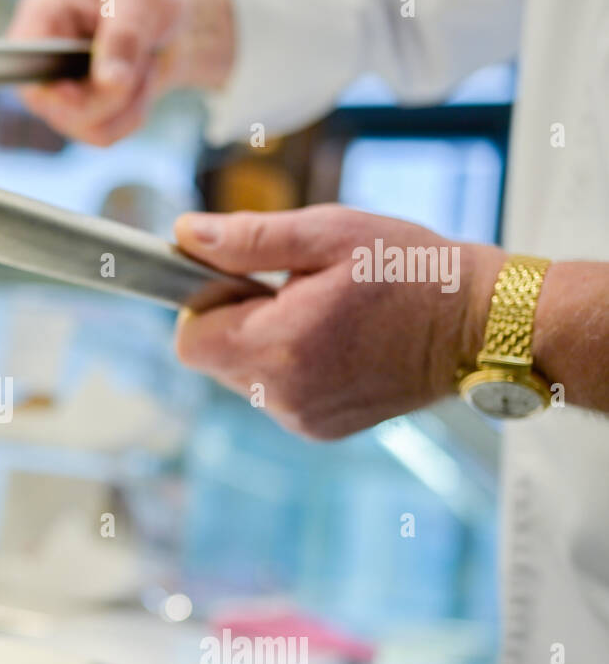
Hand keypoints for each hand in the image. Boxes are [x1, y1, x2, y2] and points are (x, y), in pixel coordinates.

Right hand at [6, 0, 233, 145]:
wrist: (169, 22)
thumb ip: (124, 37)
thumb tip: (110, 82)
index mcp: (44, 14)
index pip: (26, 65)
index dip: (52, 90)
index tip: (83, 91)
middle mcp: (43, 57)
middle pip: (59, 107)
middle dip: (112, 95)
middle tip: (145, 62)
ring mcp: (57, 92)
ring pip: (87, 127)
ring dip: (128, 104)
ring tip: (143, 65)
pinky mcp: (76, 115)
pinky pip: (103, 135)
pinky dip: (131, 115)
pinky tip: (139, 85)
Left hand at [173, 205, 503, 438]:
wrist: (480, 325)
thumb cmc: (409, 269)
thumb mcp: (327, 234)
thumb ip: (248, 239)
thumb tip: (183, 234)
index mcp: (277, 347)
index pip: (189, 340)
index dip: (205, 303)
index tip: (246, 280)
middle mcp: (282, 396)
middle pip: (213, 359)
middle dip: (237, 321)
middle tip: (294, 291)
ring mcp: (301, 418)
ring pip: (243, 377)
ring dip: (264, 343)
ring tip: (322, 315)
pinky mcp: (320, 429)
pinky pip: (276, 395)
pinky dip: (290, 368)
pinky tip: (336, 343)